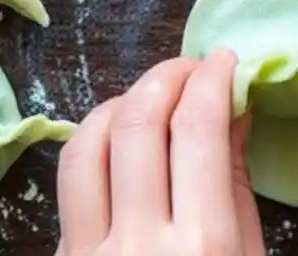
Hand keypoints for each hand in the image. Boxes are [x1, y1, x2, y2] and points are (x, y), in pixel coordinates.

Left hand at [55, 50, 264, 255]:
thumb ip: (236, 185)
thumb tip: (232, 109)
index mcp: (202, 244)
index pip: (196, 129)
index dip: (211, 80)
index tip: (223, 62)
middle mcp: (138, 241)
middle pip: (136, 124)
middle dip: (165, 77)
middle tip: (189, 70)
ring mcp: (88, 250)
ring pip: (85, 145)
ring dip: (119, 106)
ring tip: (149, 101)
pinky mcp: (61, 255)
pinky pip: (69, 184)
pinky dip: (94, 146)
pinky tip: (118, 142)